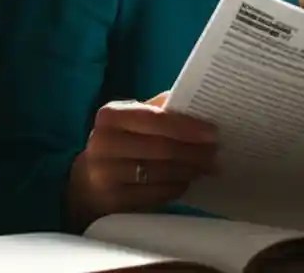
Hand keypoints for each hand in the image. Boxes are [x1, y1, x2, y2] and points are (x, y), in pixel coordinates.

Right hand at [66, 92, 217, 229]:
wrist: (87, 181)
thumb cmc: (120, 142)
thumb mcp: (131, 119)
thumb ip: (160, 109)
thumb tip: (197, 102)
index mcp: (110, 116)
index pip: (156, 120)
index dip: (187, 127)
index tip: (213, 132)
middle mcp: (103, 144)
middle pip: (161, 149)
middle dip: (194, 151)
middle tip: (216, 153)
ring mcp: (105, 176)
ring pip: (161, 173)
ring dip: (190, 170)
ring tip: (208, 166)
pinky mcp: (113, 201)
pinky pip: (156, 194)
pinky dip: (177, 187)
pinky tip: (188, 181)